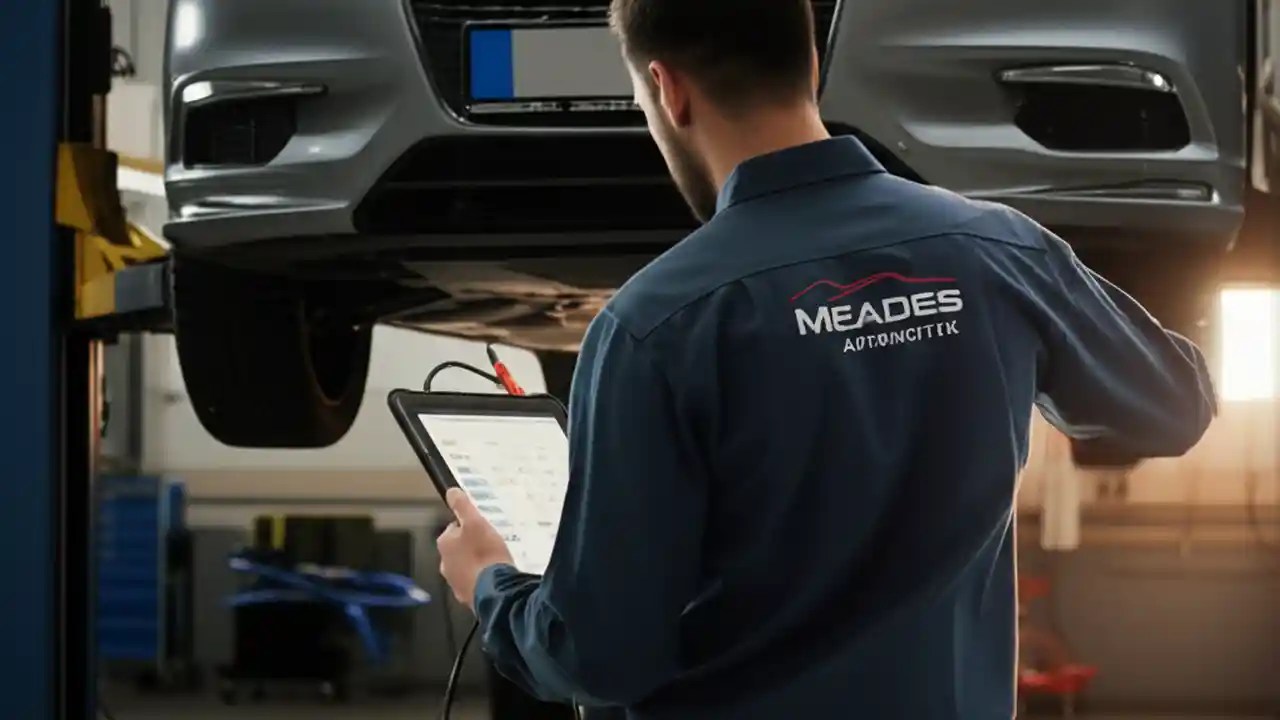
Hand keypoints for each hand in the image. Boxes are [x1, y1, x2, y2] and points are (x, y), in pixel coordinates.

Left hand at [437, 488, 514, 610]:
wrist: (496, 590)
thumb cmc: (485, 553)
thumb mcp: (476, 522)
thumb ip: (462, 506)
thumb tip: (451, 492)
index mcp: (444, 544)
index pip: (453, 529)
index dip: (469, 527)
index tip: (482, 529)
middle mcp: (444, 564)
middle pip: (458, 550)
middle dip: (471, 547)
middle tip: (490, 545)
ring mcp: (455, 583)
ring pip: (465, 568)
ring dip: (476, 565)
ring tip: (494, 562)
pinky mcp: (467, 597)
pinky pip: (474, 584)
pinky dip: (481, 580)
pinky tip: (494, 578)